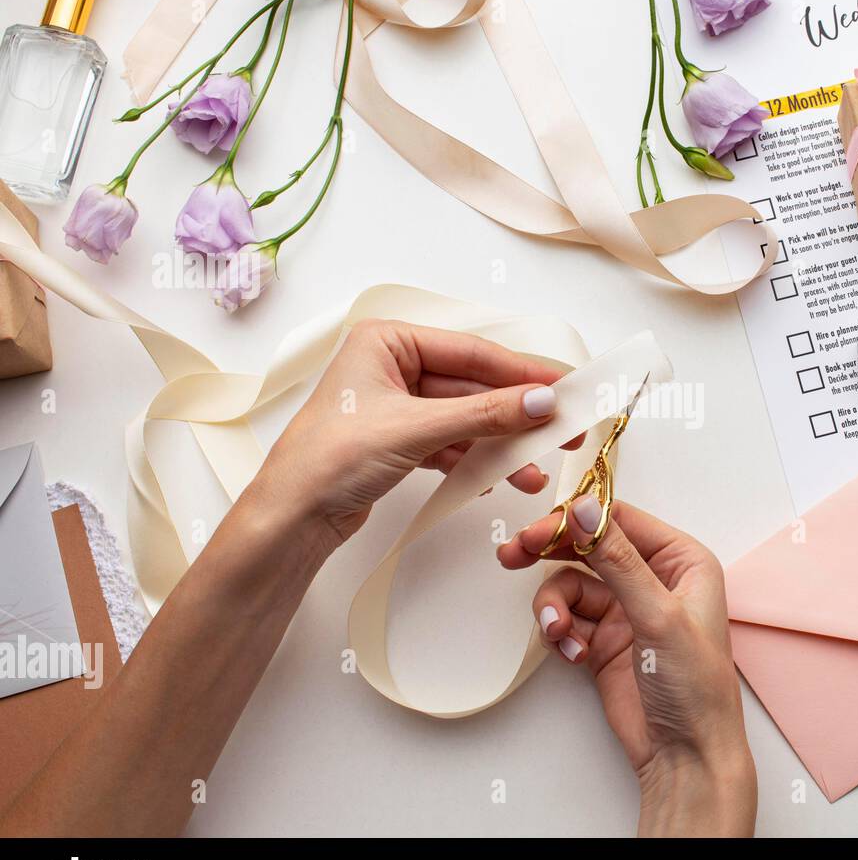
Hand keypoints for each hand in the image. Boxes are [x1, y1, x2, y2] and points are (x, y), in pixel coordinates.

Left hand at [253, 318, 576, 547]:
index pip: (472, 353)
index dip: (522, 373)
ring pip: (467, 419)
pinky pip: (452, 443)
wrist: (290, 518)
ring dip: (501, 446)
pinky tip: (498, 479)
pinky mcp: (399, 441)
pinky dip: (476, 461)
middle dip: (516, 416)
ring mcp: (397, 405)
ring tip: (532, 472)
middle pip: (473, 387)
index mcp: (387, 341)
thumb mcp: (416, 429)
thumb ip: (484, 414)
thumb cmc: (330, 459)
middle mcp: (392, 365)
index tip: (565, 389)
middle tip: (563, 430)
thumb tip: (542, 401)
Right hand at [497, 497, 756, 836]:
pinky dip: (561, 633)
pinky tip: (573, 654)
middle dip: (550, 554)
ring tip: (557, 631)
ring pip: (570, 585)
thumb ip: (617, 560)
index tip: (537, 531)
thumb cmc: (695, 687)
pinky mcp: (605, 641)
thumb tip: (585, 510)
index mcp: (682, 561)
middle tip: (513, 556)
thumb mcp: (657, 615)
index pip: (620, 520)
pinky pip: (567, 619)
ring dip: (554, 605)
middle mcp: (654, 580)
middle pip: (588, 547)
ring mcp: (627, 610)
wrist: (687, 756)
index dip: (576, 520)